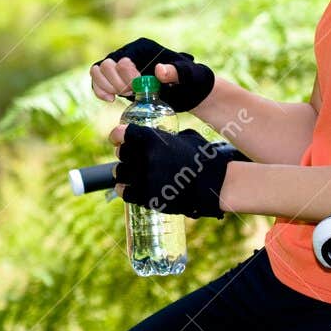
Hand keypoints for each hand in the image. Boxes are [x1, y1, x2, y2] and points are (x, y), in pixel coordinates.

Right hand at [91, 37, 214, 112]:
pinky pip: (96, 79)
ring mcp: (119, 64)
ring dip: (106, 86)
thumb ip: (176, 72)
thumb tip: (158, 69)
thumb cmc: (189, 80)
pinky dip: (99, 90)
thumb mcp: (189, 76)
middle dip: (118, 83)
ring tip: (122, 96)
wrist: (186, 90)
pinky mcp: (115, 77)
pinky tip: (111, 100)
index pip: (124, 60)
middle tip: (133, 94)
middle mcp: (128, 52)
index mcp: (143, 47)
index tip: (141, 89)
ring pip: (97, 70)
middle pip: (107, 64)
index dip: (128, 77)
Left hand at [109, 123, 239, 219]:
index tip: (117, 138)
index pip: (122, 133)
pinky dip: (125, 189)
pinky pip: (124, 192)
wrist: (214, 184)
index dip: (118, 135)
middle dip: (126, 153)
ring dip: (124, 172)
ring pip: (119, 172)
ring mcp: (144, 178)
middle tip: (132, 157)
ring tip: (132, 173)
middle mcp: (145, 157)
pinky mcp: (146, 196)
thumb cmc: (203, 159)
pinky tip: (129, 188)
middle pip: (121, 153)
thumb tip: (156, 135)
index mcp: (153, 139)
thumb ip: (166, 136)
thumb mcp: (185, 138)